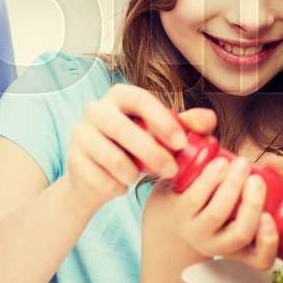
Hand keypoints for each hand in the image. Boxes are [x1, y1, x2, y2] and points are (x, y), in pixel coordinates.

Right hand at [64, 84, 190, 213]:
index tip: (180, 143)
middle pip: (123, 128)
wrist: (97, 176)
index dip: (161, 120)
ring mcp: (80, 134)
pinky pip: (99, 178)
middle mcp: (95, 109)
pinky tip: (121, 187)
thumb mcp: (161, 135)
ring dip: (133, 173)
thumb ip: (185, 125)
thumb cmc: (135, 148)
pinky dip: (116, 187)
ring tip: (139, 178)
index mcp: (119, 96)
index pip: (140, 99)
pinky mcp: (72, 160)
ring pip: (111, 157)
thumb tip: (210, 119)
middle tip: (171, 171)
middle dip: (151, 152)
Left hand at [158, 145, 280, 270]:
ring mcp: (196, 231)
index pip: (261, 260)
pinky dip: (209, 179)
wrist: (174, 207)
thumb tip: (276, 163)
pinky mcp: (178, 211)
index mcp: (240, 249)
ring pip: (216, 214)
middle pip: (240, 234)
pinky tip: (219, 163)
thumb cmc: (222, 199)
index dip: (268, 241)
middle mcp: (217, 246)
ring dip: (232, 187)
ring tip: (242, 163)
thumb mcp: (248, 193)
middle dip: (252, 204)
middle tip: (256, 179)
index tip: (269, 216)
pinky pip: (194, 198)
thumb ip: (271, 175)